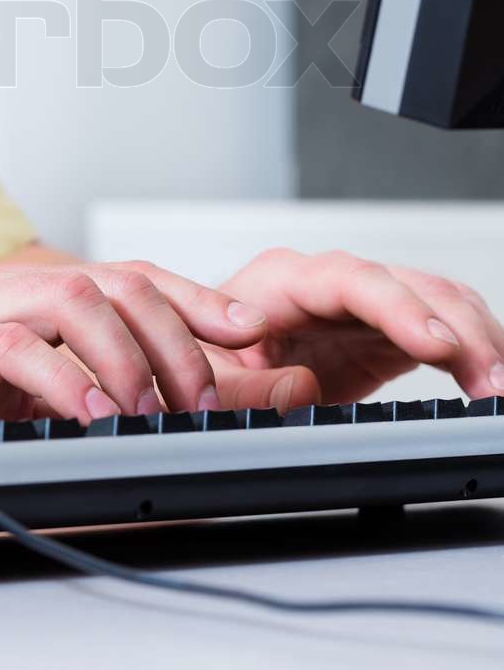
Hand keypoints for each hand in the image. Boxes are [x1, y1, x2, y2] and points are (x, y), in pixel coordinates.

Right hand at [0, 259, 271, 445]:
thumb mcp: (20, 402)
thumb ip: (89, 393)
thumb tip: (173, 407)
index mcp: (29, 294)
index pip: (132, 277)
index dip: (198, 299)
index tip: (253, 332)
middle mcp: (5, 287)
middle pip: (119, 281)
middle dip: (178, 337)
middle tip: (208, 400)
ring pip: (75, 299)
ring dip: (129, 358)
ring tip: (154, 412)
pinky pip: (13, 345)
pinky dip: (64, 378)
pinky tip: (91, 417)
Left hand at [203, 247, 503, 409]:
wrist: (199, 370)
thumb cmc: (197, 360)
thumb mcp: (204, 378)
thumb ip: (248, 385)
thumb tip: (300, 390)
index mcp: (281, 281)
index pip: (351, 279)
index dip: (399, 308)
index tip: (438, 343)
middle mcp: (328, 285)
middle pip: (409, 287)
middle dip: (459, 330)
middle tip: (492, 381)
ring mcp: (360, 308)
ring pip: (436, 304)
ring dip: (476, 341)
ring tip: (498, 387)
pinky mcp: (381, 336)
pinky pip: (439, 332)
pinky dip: (469, 355)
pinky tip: (487, 382)